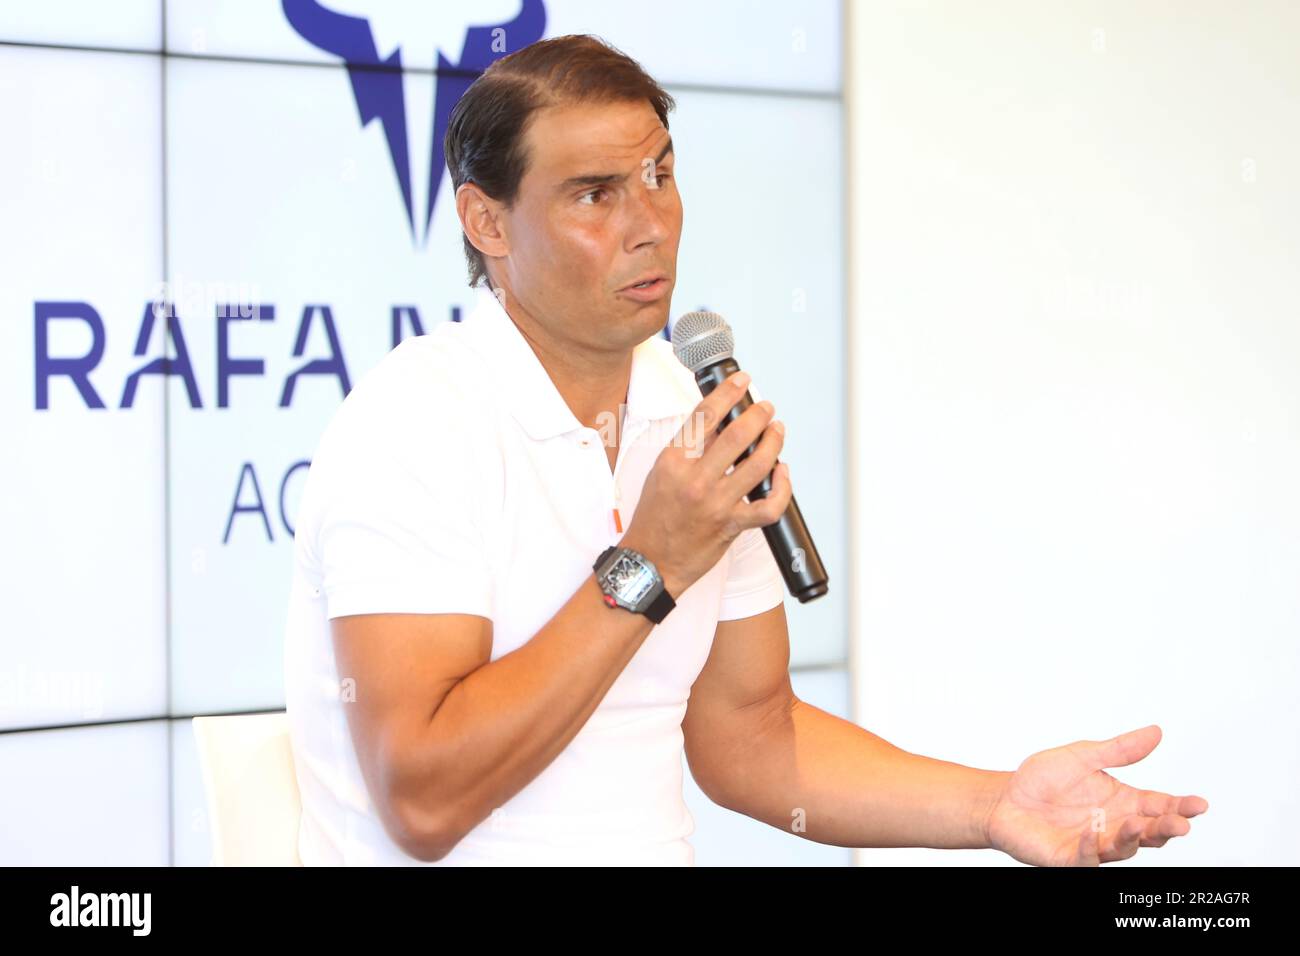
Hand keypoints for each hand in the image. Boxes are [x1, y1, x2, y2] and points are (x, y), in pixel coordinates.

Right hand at [619, 370, 791, 596]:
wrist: (651, 560)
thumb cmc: (654, 518)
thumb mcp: (661, 473)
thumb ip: (688, 449)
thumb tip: (718, 423)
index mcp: (674, 461)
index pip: (704, 416)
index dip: (728, 393)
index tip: (742, 382)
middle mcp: (695, 479)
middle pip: (738, 435)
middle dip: (759, 415)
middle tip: (767, 409)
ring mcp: (715, 503)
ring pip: (758, 464)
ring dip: (774, 442)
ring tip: (777, 432)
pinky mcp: (731, 525)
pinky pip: (768, 505)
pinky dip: (782, 487)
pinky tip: (782, 474)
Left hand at [984, 724, 1208, 865]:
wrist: (1004, 797)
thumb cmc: (1042, 779)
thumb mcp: (1082, 756)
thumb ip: (1119, 750)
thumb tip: (1156, 731)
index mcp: (1123, 802)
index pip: (1159, 805)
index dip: (1180, 806)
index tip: (1200, 803)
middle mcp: (1114, 826)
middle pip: (1149, 832)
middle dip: (1166, 828)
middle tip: (1181, 823)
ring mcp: (1094, 845)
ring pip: (1123, 848)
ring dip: (1133, 838)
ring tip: (1138, 825)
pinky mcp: (1068, 859)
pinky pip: (1084, 859)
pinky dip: (1089, 848)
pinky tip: (1089, 834)